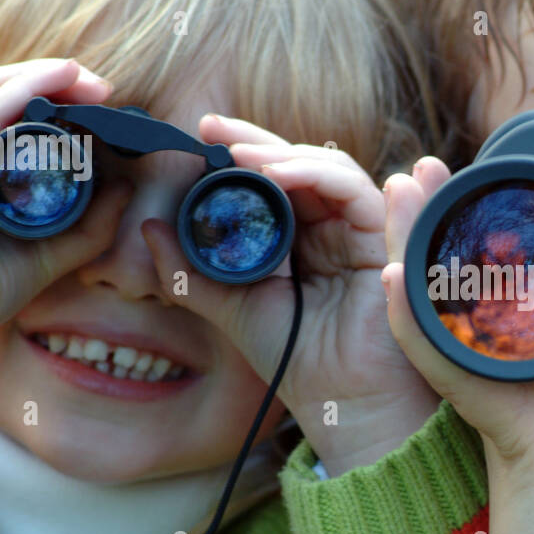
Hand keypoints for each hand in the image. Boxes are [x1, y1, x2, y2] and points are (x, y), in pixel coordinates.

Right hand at [0, 59, 131, 395]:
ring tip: (82, 76)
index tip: (102, 100)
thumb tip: (125, 186)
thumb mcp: (51, 249)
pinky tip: (49, 88)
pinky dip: (16, 96)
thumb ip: (90, 221)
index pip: (8, 111)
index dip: (53, 97)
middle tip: (102, 85)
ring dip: (37, 78)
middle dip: (51, 80)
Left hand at [141, 117, 440, 476]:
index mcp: (301, 238)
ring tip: (241, 153)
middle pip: (301, 164)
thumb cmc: (294, 361)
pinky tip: (280, 176)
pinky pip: (356, 192)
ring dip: (284, 155)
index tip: (203, 132)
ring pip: (329, 169)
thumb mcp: (231, 308)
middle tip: (215, 130)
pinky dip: (319, 176)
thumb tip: (149, 228)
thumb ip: (191, 272)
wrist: (339, 403)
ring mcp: (360, 232)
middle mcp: (333, 228)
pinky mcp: (383, 241)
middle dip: (258, 141)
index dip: (243, 150)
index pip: (274, 179)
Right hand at [381, 165, 533, 533]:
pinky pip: (458, 369)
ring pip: (453, 316)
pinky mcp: (505, 433)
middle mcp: (518, 391)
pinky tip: (399, 277)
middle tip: (426, 174)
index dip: (511, 252)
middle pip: (475, 296)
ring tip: (405, 190)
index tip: (502, 202)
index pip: (527, 306)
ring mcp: (502, 409)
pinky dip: (426, 324)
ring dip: (424, 249)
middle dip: (447, 232)